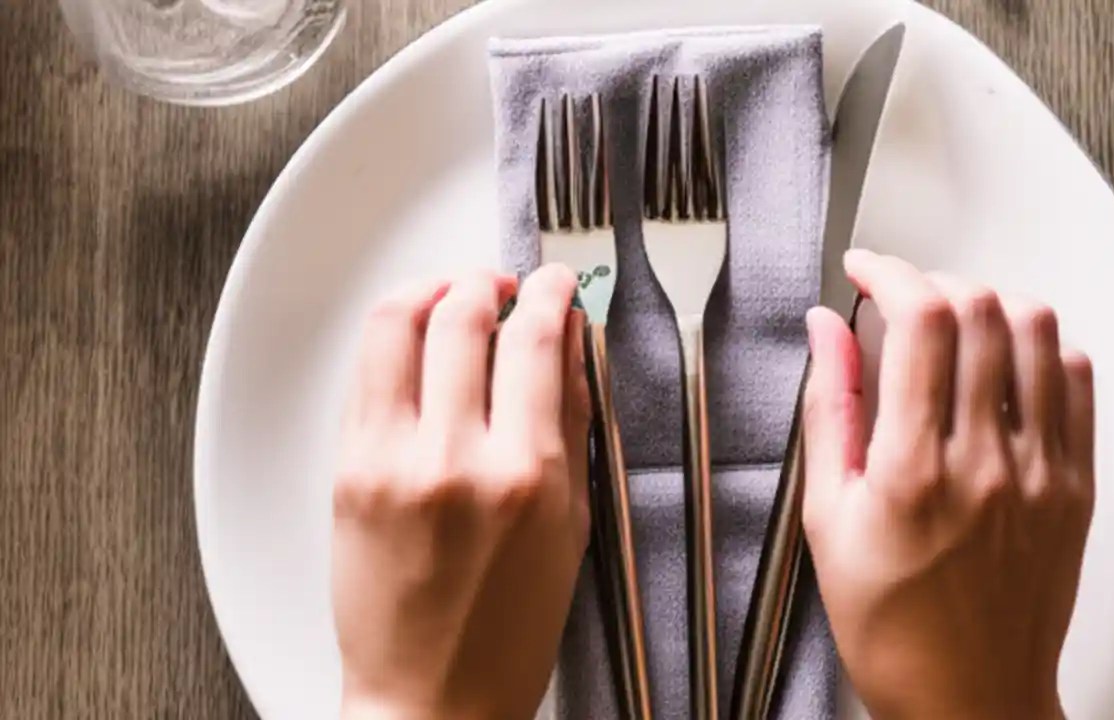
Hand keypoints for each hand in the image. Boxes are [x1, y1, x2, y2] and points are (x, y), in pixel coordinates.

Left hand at [332, 265, 591, 719]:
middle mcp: (454, 457)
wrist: (430, 698)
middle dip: (488, 282)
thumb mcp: (572, 523)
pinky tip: (413, 344)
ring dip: (430, 291)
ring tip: (450, 295)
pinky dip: (392, 339)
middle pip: (463, 314)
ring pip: (397, 324)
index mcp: (527, 474)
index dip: (551, 293)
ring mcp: (389, 461)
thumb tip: (569, 342)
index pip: (536, 340)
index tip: (556, 283)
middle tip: (503, 286)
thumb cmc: (509, 629)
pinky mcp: (345, 471)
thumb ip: (571, 421)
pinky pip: (364, 374)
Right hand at [802, 250, 1094, 719]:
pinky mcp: (1077, 485)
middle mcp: (986, 460)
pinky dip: (1044, 347)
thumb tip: (823, 330)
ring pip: (1039, 330)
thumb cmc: (890, 624)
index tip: (866, 271)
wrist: (967, 697)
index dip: (889, 271)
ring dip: (991, 303)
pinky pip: (1080, 381)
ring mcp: (1041, 471)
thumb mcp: (827, 518)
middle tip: (903, 299)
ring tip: (957, 322)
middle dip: (933, 280)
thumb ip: (828, 411)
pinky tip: (1009, 363)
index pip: (920, 321)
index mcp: (912, 469)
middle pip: (981, 309)